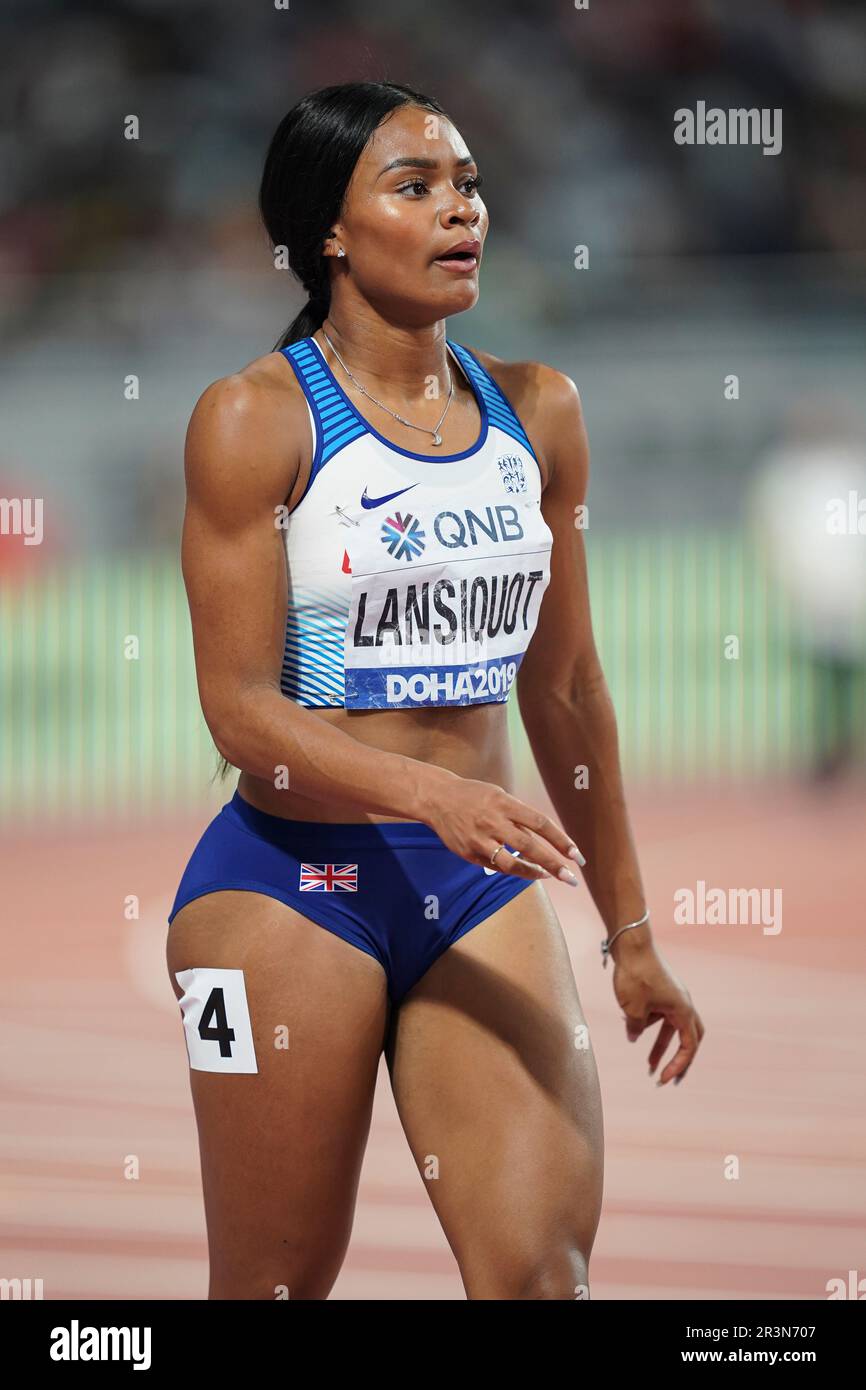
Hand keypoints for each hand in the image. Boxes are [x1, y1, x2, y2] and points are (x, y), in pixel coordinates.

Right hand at [423, 773, 584, 883]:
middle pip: (530, 846)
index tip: (576, 854)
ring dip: (533, 872)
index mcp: (504, 804)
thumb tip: (543, 841)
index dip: (560, 840)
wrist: (437, 798)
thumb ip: (519, 818)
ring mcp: (480, 840)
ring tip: (548, 877)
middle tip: (571, 878)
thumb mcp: (500, 796)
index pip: (540, 824)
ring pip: (511, 864)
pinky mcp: (468, 853)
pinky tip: (524, 872)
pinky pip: (495, 867)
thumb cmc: (474, 796)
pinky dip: (512, 871)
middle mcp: (493, 822)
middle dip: (553, 864)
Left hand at [611, 933, 704, 1084]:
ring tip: (649, 1066)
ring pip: (672, 1027)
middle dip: (681, 1059)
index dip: (678, 1065)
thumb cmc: (635, 975)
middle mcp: (683, 1003)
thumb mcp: (632, 1009)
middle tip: (672, 1077)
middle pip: (690, 1037)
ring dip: (662, 1046)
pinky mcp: (661, 989)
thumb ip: (635, 1028)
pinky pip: (661, 1014)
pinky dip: (651, 1026)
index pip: (688, 1045)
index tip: (664, 1080)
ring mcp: (673, 995)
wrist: (631, 944)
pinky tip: (633, 1031)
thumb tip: (633, 1036)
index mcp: (683, 1010)